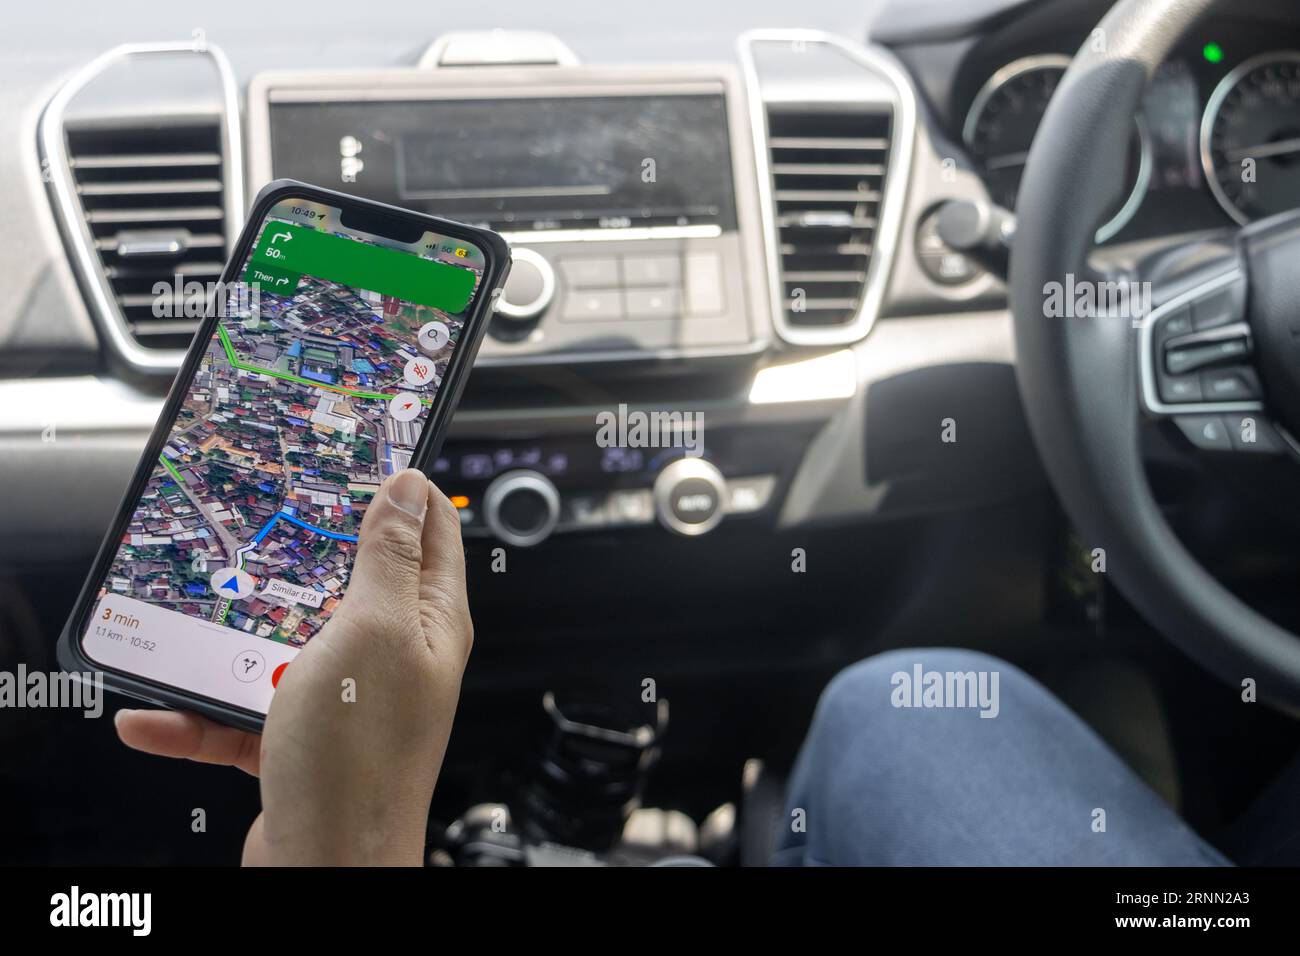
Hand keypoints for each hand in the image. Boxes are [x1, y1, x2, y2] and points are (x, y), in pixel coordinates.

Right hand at [114, 468, 472, 865]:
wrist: (324, 868)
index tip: (362, 453)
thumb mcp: (373, 631)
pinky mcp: (300, 738)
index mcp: (428, 621)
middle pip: (351, 581)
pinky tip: (154, 714)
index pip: (431, 532)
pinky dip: (199, 713)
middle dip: (306, 555)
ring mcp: (347, 697)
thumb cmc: (359, 756)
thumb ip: (388, 561)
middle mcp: (394, 655)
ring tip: (198, 619)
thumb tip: (409, 488)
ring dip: (238, 637)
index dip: (402, 488)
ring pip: (287, 642)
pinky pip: (242, 711)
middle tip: (261, 522)